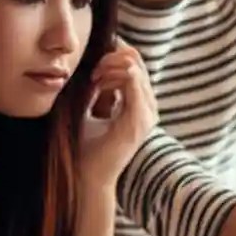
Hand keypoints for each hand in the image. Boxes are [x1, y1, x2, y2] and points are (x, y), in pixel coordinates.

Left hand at [79, 43, 157, 187]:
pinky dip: (117, 75)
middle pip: (138, 64)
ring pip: (137, 71)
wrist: (88, 176)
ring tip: (95, 78)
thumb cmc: (87, 148)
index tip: (94, 68)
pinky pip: (134, 85)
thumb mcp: (91, 111)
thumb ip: (98, 91)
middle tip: (93, 70)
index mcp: (139, 107)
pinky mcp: (138, 121)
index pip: (136, 68)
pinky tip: (100, 81)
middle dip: (113, 59)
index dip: (115, 58)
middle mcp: (148, 110)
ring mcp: (147, 116)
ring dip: (112, 66)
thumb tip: (95, 68)